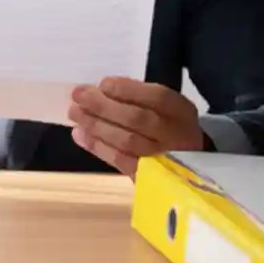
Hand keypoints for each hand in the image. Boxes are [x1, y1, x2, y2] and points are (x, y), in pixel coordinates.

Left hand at [68, 77, 204, 178]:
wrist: (188, 171)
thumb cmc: (169, 130)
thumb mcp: (165, 110)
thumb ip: (140, 98)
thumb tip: (102, 90)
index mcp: (182, 112)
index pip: (157, 97)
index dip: (127, 89)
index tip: (102, 83)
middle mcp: (177, 136)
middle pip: (137, 119)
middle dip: (103, 105)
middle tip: (78, 96)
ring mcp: (163, 160)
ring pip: (127, 141)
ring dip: (96, 125)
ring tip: (75, 113)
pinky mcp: (148, 179)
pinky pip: (120, 161)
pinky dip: (98, 147)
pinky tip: (80, 135)